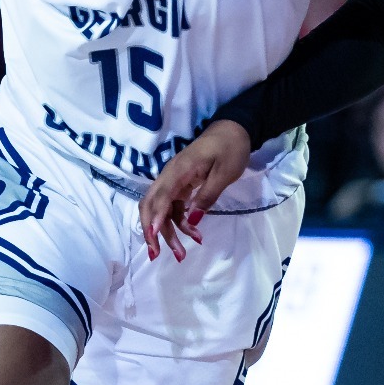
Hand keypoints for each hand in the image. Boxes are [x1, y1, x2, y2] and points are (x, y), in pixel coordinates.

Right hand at [138, 121, 253, 261]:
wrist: (233, 130)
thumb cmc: (230, 149)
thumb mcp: (224, 174)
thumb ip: (207, 196)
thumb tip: (193, 220)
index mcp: (179, 170)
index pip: (161, 196)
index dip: (155, 218)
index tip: (154, 238)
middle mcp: (170, 176)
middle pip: (150, 205)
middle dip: (152, 231)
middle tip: (157, 255)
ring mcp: (173, 181)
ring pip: (160, 210)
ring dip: (167, 232)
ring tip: (181, 254)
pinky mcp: (179, 186)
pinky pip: (172, 208)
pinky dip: (178, 223)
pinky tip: (193, 234)